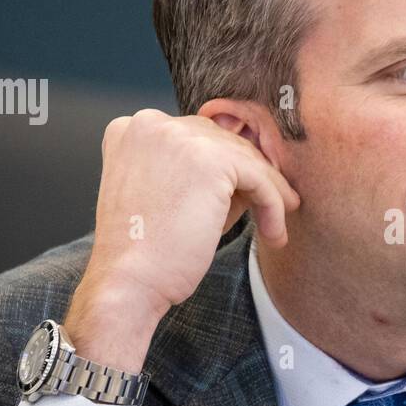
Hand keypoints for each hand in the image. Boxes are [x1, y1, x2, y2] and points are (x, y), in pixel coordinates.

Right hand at [62, 108, 299, 373]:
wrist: (129, 282)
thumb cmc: (145, 251)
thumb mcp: (167, 196)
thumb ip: (199, 174)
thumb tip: (253, 169)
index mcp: (133, 129)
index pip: (195, 138)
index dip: (225, 167)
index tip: (246, 192)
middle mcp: (152, 124)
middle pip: (222, 141)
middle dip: (249, 176)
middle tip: (272, 207)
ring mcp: (180, 138)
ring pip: (244, 158)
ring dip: (267, 194)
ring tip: (275, 225)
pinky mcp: (210, 160)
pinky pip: (259, 178)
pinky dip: (273, 205)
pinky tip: (274, 232)